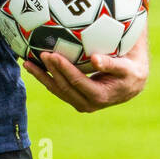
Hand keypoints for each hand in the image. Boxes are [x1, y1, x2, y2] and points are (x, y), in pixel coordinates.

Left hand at [23, 34, 148, 112]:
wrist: (132, 85)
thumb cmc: (131, 72)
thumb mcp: (126, 68)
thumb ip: (111, 64)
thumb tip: (94, 59)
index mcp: (99, 97)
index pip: (76, 82)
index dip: (63, 69)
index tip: (53, 55)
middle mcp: (87, 104)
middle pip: (63, 87)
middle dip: (49, 71)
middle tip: (40, 54)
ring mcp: (79, 103)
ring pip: (57, 90)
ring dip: (42, 77)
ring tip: (27, 63)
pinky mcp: (75, 99)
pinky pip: (58, 88)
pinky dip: (46, 78)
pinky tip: (35, 67)